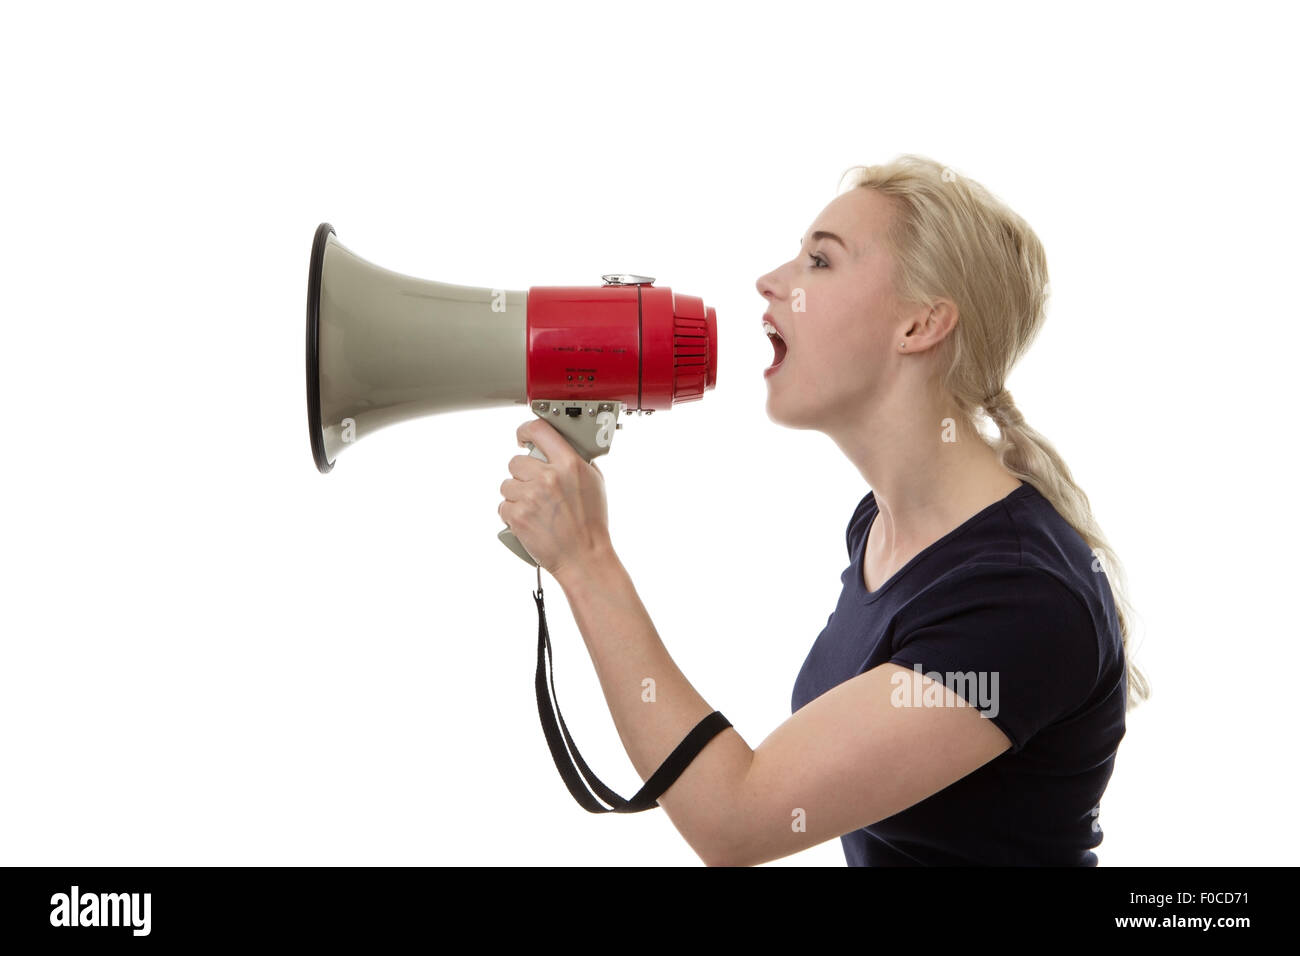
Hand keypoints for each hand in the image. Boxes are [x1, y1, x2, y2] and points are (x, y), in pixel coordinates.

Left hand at [499, 417, 611, 579]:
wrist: (584, 557)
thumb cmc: (591, 524)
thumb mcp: (595, 483)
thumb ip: (577, 462)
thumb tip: (560, 447)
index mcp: (569, 464)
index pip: (539, 430)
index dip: (525, 431)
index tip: (522, 437)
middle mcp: (548, 477)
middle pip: (516, 461)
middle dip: (523, 474)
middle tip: (536, 489)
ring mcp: (530, 496)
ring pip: (507, 484)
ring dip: (517, 495)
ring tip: (536, 509)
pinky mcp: (517, 516)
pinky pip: (503, 506)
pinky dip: (512, 514)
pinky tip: (530, 521)